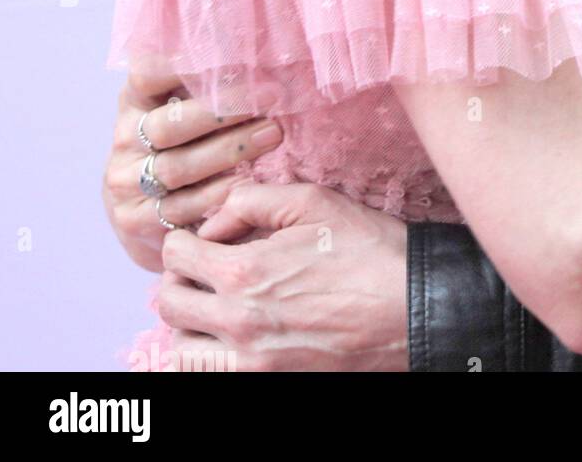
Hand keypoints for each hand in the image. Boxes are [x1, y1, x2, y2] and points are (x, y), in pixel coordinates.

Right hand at [103, 57, 282, 272]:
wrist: (145, 210)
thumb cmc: (182, 142)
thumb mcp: (182, 106)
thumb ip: (207, 83)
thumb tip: (263, 53)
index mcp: (135, 100)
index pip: (145, 74)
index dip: (183, 64)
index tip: (234, 56)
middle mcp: (124, 138)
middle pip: (169, 124)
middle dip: (223, 111)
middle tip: (271, 97)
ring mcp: (125, 181)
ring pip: (178, 166)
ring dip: (230, 150)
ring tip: (273, 135)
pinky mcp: (134, 219)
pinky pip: (179, 207)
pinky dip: (216, 194)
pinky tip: (246, 181)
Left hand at [158, 182, 408, 371]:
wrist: (412, 307)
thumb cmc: (368, 250)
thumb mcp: (314, 202)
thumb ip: (252, 200)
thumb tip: (215, 222)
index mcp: (244, 273)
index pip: (175, 256)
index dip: (185, 238)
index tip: (203, 236)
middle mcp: (238, 323)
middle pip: (169, 303)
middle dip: (180, 277)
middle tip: (205, 266)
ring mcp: (251, 361)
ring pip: (181, 347)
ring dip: (190, 320)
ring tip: (216, 302)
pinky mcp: (267, 381)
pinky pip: (209, 373)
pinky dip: (208, 352)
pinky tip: (233, 331)